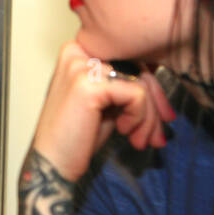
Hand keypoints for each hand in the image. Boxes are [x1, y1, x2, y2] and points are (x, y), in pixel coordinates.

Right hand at [30, 42, 176, 182]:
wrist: (52, 164)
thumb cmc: (75, 137)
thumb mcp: (106, 102)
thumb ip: (125, 84)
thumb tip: (158, 80)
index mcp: (78, 51)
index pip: (129, 58)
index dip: (151, 88)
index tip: (161, 116)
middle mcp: (77, 51)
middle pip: (137, 68)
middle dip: (155, 104)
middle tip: (158, 135)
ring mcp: (81, 66)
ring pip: (140, 82)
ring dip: (148, 116)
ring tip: (140, 139)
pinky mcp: (89, 84)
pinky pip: (137, 94)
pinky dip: (139, 116)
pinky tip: (123, 130)